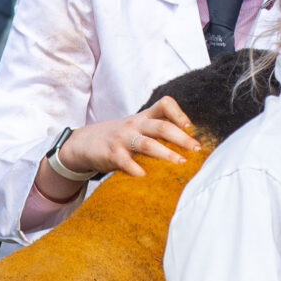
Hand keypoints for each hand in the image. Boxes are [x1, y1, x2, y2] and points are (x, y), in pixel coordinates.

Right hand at [50, 97, 198, 186]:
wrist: (84, 143)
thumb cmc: (119, 138)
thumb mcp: (137, 128)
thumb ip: (157, 131)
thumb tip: (188, 145)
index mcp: (144, 117)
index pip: (164, 105)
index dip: (179, 114)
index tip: (190, 127)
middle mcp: (135, 125)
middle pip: (161, 126)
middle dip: (181, 138)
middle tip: (196, 149)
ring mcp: (122, 139)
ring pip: (147, 143)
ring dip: (165, 153)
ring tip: (180, 163)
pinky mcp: (111, 154)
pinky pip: (125, 161)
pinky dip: (135, 168)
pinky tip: (145, 176)